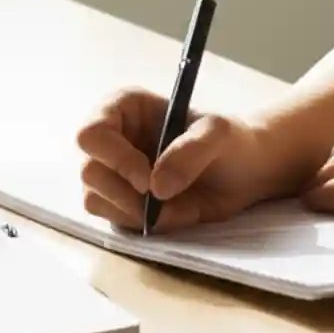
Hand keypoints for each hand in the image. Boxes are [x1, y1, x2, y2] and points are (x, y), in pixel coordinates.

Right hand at [75, 88, 271, 231]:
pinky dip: (143, 224)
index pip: (92, 134)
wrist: (245, 173)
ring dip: (135, 211)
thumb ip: (191, 152)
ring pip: (95, 199)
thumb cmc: (230, 141)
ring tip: (176, 205)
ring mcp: (112, 172)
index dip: (115, 160)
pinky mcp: (121, 202)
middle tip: (161, 200)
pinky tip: (173, 213)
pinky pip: (114, 220)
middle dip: (125, 193)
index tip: (147, 180)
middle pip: (89, 171)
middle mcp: (111, 139)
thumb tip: (156, 187)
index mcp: (124, 108)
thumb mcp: (219, 135)